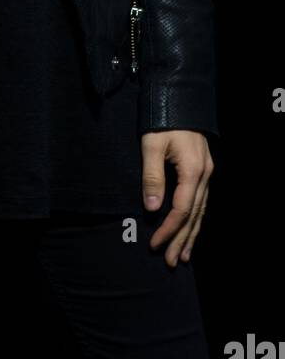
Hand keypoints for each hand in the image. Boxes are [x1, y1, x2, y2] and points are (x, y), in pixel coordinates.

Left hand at [141, 129, 212, 266]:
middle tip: (170, 262)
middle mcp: (205, 175)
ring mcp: (206, 172)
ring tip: (182, 255)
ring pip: (201, 210)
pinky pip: (201, 201)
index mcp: (193, 170)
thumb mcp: (152, 145)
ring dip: (191, 234)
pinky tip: (192, 229)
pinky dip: (196, 218)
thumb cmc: (162, 119)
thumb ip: (152, 176)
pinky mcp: (203, 169)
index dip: (168, 229)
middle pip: (194, 215)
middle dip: (181, 239)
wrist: (178, 96)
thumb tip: (152, 208)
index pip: (181, 209)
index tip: (154, 244)